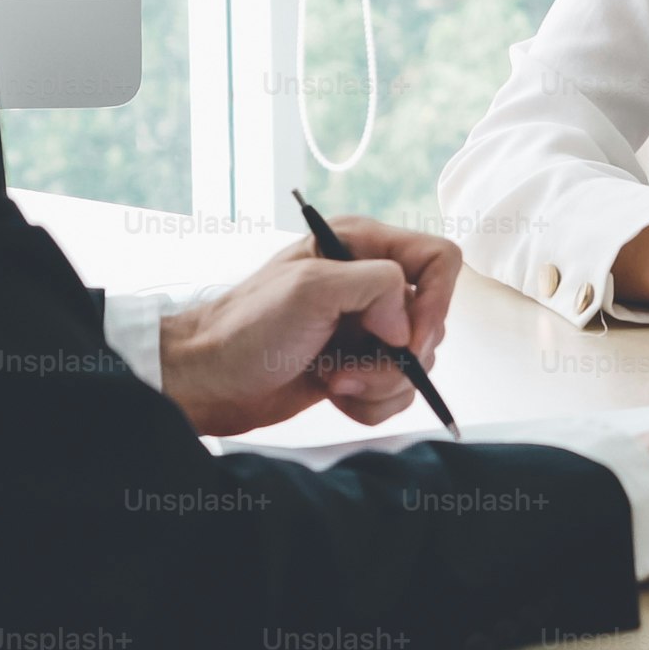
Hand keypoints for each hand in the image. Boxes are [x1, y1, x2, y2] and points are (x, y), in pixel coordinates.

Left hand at [156, 216, 460, 436]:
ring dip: (379, 384)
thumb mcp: (310, 288)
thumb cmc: (246, 328)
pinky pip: (395, 393)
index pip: (439, 260)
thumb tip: (408, 326)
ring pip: (416, 365)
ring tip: (333, 380)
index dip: (437, 302)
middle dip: (398, 357)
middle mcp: (369, 284)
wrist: (209, 380)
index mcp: (362, 246)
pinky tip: (333, 395)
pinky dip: (370, 403)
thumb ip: (376, 285)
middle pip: (431, 322)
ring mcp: (365, 329)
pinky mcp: (358, 367)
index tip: (408, 340)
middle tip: (351, 365)